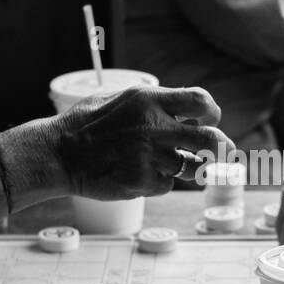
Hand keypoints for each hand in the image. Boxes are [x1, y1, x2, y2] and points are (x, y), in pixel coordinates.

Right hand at [52, 86, 232, 199]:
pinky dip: (160, 182)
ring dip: (195, 168)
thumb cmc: (87, 125)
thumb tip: (187, 111)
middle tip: (225, 153)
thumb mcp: (120, 99)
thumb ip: (154, 103)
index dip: (211, 112)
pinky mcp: (142, 182)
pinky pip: (167, 184)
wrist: (58, 154)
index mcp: (149, 100)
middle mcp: (154, 127)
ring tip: (183, 166)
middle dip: (224, 148)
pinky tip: (140, 175)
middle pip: (212, 139)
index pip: (200, 101)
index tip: (208, 120)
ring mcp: (149, 157)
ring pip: (195, 167)